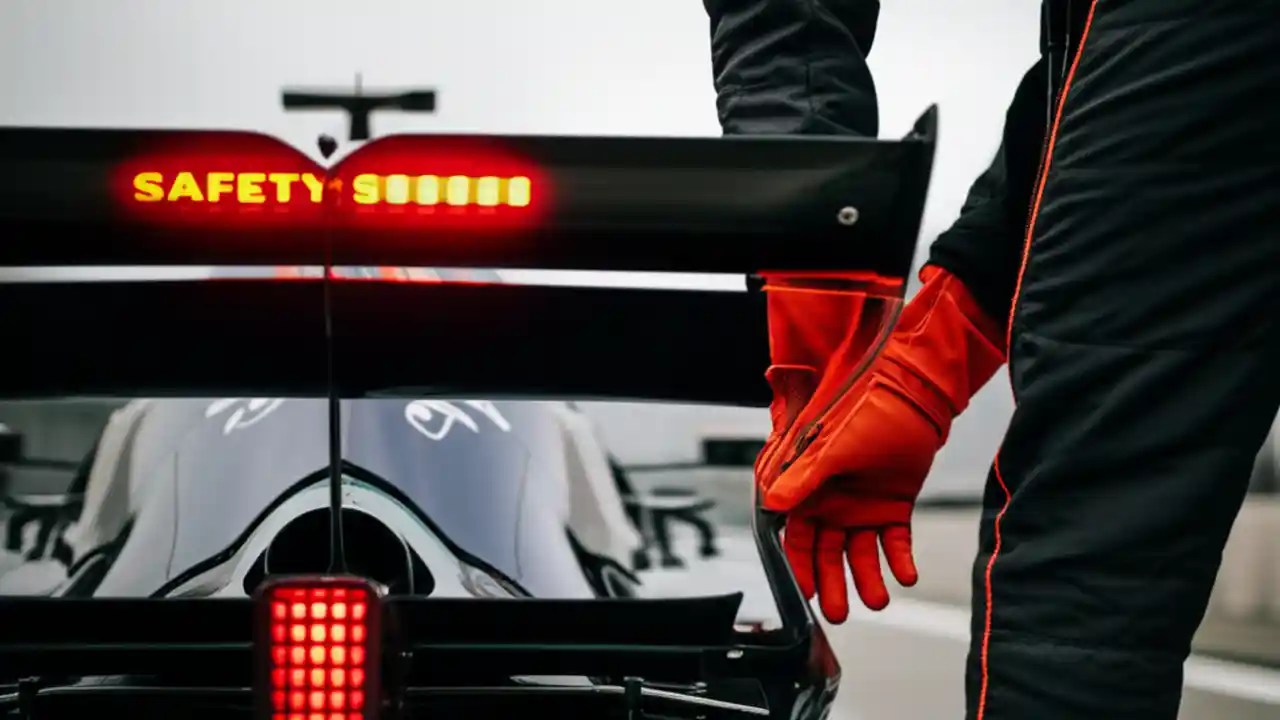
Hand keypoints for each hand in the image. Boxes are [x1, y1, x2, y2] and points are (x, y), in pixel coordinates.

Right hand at [758, 266, 1005, 620]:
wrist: (911, 393)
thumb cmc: (863, 410)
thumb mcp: (830, 448)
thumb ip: (803, 479)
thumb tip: (772, 505)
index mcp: (809, 489)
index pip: (798, 537)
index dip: (800, 566)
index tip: (804, 593)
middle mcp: (832, 502)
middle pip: (828, 554)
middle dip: (831, 584)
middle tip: (837, 612)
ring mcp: (862, 505)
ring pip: (861, 553)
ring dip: (867, 578)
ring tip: (877, 600)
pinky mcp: (893, 505)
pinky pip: (894, 541)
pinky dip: (899, 560)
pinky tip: (905, 577)